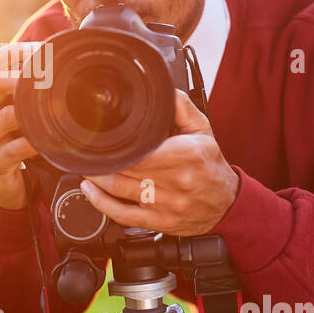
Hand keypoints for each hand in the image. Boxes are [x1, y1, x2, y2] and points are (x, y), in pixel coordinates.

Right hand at [0, 41, 43, 209]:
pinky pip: (17, 148)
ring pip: (7, 116)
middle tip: (51, 76)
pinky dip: (37, 142)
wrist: (1, 184)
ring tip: (56, 109)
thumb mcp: (13, 113)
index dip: (13, 53)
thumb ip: (24, 92)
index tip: (41, 50)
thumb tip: (61, 60)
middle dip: (24, 76)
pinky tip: (51, 139)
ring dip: (34, 111)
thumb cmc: (13, 141)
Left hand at [79, 89, 239, 235]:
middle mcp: (177, 181)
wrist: (226, 203)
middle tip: (87, 151)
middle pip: (127, 169)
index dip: (117, 146)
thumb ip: (182, 108)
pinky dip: (102, 203)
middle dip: (103, 161)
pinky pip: (124, 215)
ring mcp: (167, 204)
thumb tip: (165, 90)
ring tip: (87, 167)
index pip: (141, 151)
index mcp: (186, 155)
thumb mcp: (203, 131)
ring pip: (121, 191)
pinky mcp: (160, 222)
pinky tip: (91, 191)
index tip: (100, 138)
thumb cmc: (210, 166)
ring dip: (98, 178)